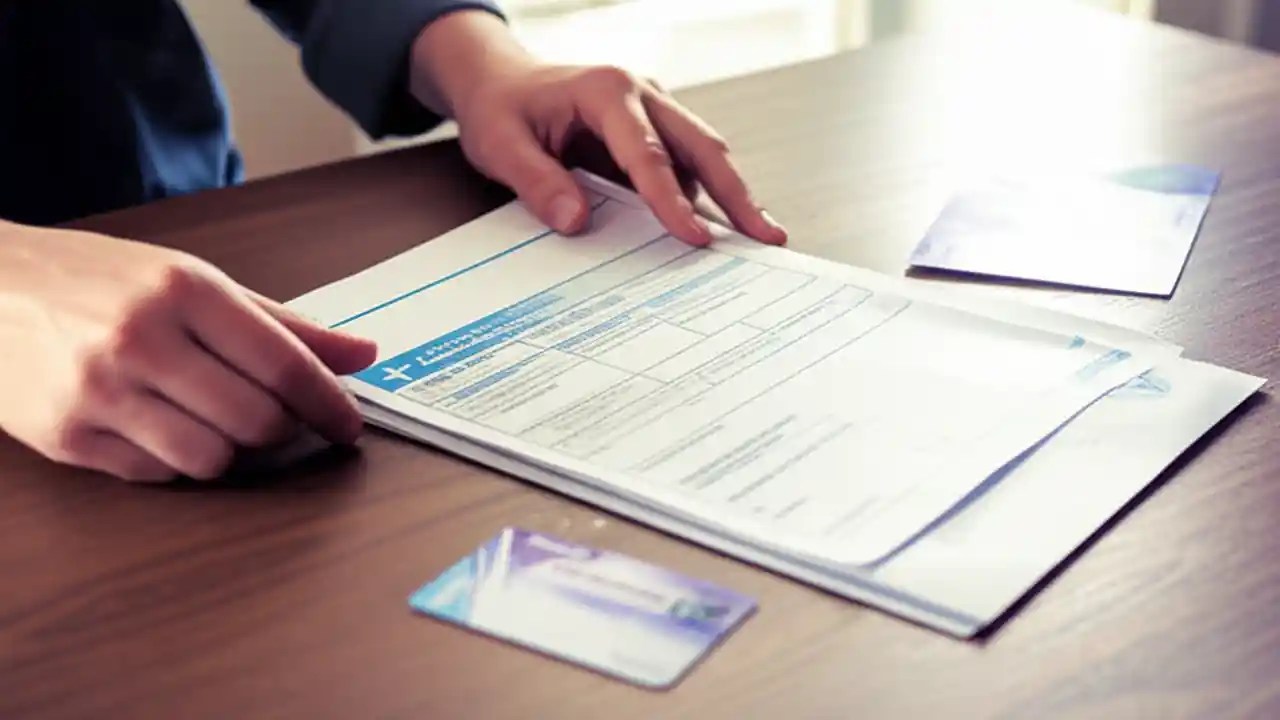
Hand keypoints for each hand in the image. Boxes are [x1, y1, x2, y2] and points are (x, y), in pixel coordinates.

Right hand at [0, 223, 375, 481]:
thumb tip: (362, 354)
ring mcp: (100, 392)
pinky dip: (173, 461)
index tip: (349, 426)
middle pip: (256, 422)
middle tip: (273, 416)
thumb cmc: (94, 282)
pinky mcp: (67, 437)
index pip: (283, 363)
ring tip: (209, 418)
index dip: (329, 403)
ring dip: (227, 450)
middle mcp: (142, 339)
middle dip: (279, 429)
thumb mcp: (191, 281)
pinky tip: (156, 425)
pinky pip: (156, 476)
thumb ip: (281, 323)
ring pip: (211, 460)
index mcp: (183, 290)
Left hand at [409, 11, 787, 247]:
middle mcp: (642, 95)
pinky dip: (706, 199)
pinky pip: (687, 167)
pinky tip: (720, 234)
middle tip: (768, 238)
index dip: (671, 199)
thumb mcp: (500, 145)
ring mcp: (655, 112)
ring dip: (732, 197)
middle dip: (738, 194)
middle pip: (702, 147)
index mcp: (606, 91)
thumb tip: (578, 223)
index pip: (647, 153)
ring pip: (704, 156)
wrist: (502, 83)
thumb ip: (537, 183)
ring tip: (758, 242)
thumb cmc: (501, 110)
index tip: (695, 237)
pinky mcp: (657, 133)